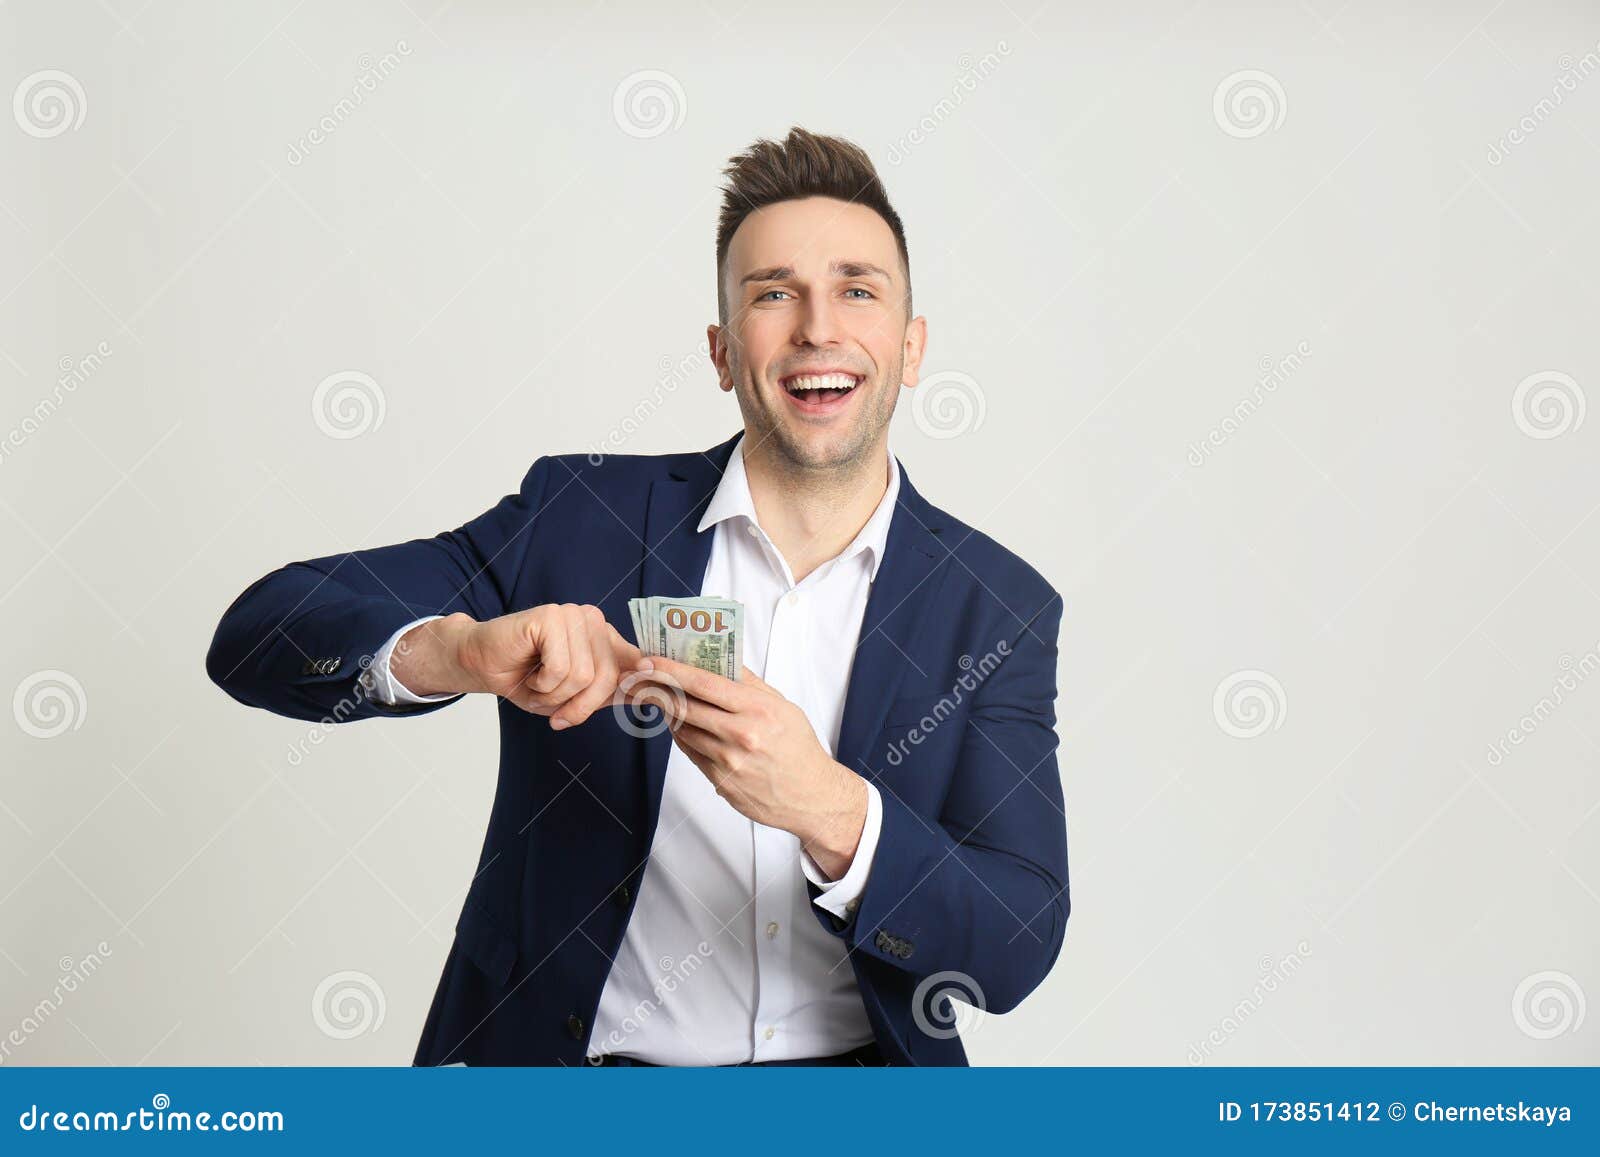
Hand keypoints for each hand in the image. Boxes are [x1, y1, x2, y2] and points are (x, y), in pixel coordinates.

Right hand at [391, 605, 641, 727]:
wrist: (482, 665)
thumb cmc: (527, 679)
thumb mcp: (575, 693)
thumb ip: (609, 690)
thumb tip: (648, 685)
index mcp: (604, 636)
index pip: (634, 665)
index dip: (636, 687)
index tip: (643, 700)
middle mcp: (593, 620)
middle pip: (609, 677)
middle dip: (581, 706)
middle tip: (557, 714)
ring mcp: (573, 615)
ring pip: (583, 676)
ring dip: (555, 696)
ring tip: (539, 687)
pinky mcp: (551, 616)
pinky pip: (560, 667)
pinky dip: (543, 683)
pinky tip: (531, 674)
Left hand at [630, 656, 868, 878]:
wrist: (811, 797)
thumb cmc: (799, 748)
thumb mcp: (783, 707)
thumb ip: (751, 684)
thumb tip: (721, 658)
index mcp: (758, 710)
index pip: (704, 684)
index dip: (671, 670)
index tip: (650, 661)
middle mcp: (740, 735)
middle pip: (685, 706)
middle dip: (658, 689)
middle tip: (641, 678)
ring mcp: (728, 761)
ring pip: (683, 730)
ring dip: (670, 714)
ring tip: (666, 700)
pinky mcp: (720, 782)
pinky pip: (691, 753)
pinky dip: (684, 737)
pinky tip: (686, 727)